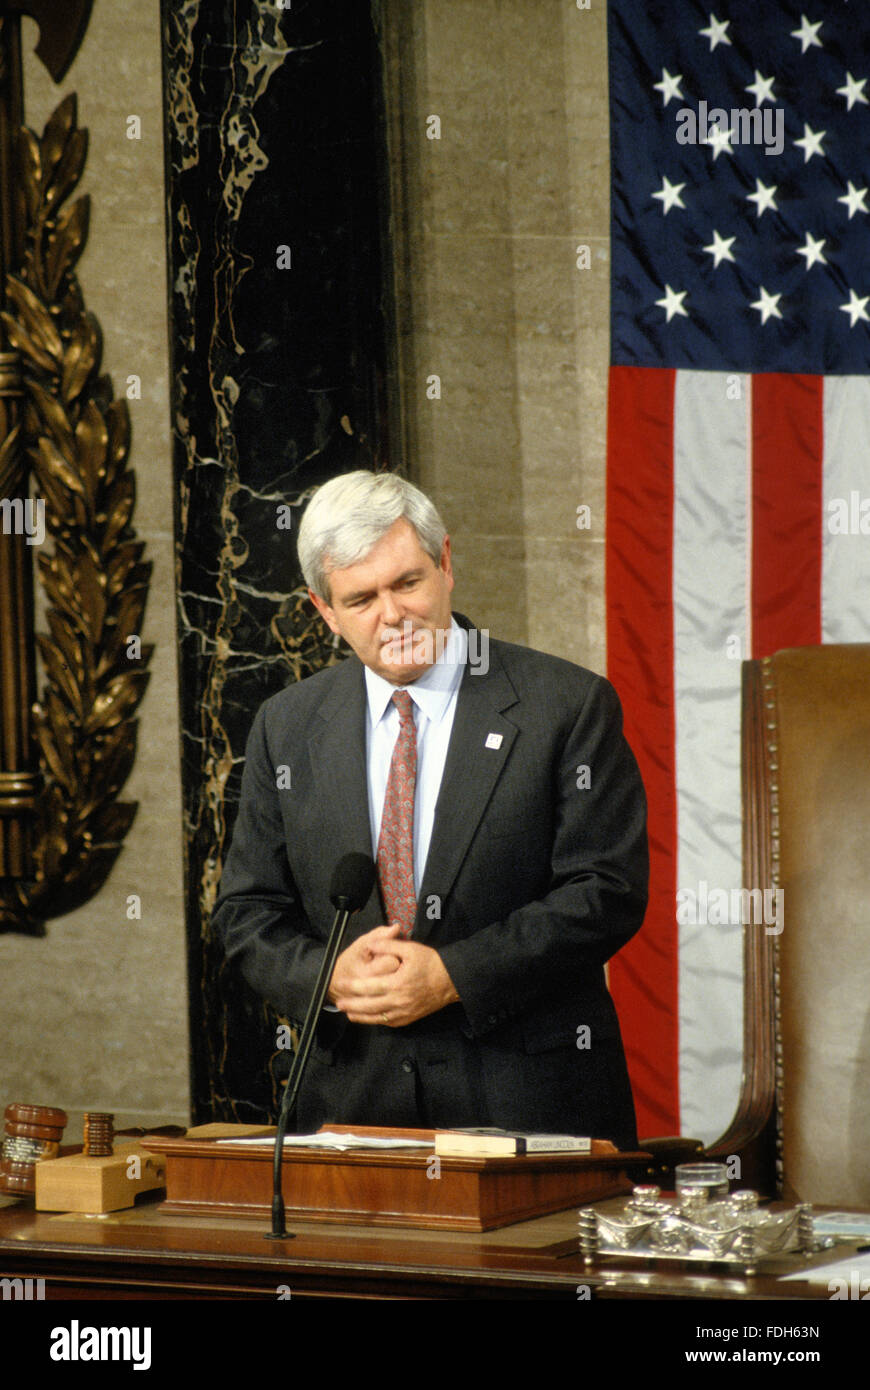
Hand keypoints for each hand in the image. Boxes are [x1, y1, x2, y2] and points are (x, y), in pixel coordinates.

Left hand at [331, 926, 459, 1026]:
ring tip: (348, 1014)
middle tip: (338, 1003)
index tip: (341, 984)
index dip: (353, 986)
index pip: (369, 987)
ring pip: (377, 1017)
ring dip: (361, 1017)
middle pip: (369, 1006)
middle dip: (352, 1005)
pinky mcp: (409, 1018)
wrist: (452, 981)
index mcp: (397, 983)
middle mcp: (399, 1001)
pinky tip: (367, 1018)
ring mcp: (404, 1012)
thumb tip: (371, 944)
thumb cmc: (431, 963)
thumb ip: (389, 945)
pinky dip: (376, 1021)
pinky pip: (388, 1023)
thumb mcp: (411, 949)